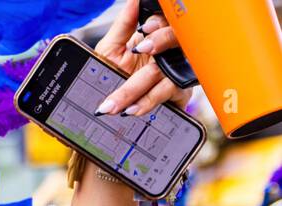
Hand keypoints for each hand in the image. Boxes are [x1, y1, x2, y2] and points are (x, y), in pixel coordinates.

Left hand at [94, 0, 192, 117]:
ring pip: (169, 72)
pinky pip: (169, 95)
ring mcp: (176, 73)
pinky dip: (149, 101)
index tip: (146, 28)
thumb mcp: (111, 48)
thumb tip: (133, 0)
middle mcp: (168, 53)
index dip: (159, 23)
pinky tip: (133, 108)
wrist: (111, 104)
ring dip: (142, 86)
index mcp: (154, 38)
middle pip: (173, 42)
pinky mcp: (180, 93)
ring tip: (120, 99)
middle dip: (159, 43)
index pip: (166, 22)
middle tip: (139, 50)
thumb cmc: (114, 73)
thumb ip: (123, 24)